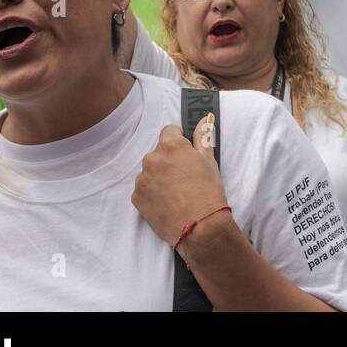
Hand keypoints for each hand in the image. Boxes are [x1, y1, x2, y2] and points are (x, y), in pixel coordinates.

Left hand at [132, 116, 227, 245]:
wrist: (199, 228)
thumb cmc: (208, 192)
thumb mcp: (210, 161)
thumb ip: (203, 137)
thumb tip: (204, 119)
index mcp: (171, 146)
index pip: (169, 131)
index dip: (179, 139)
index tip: (186, 150)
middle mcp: (152, 159)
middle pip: (159, 152)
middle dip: (169, 160)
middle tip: (185, 176)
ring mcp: (142, 179)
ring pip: (151, 171)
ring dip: (160, 176)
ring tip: (177, 192)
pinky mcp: (137, 197)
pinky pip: (144, 189)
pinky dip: (153, 192)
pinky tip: (168, 202)